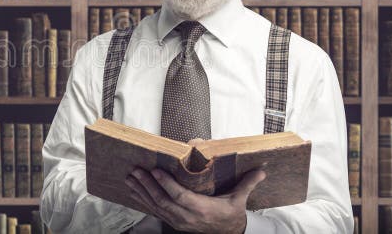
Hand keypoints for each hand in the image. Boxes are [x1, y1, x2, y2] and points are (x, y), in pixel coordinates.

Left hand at [125, 167, 266, 233]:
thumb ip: (247, 183)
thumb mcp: (239, 199)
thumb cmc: (231, 214)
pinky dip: (143, 200)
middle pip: (163, 201)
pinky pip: (155, 211)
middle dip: (147, 186)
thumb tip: (261, 169)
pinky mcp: (173, 222)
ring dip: (141, 192)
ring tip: (129, 178)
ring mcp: (178, 221)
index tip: (155, 171)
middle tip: (135, 171)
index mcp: (202, 209)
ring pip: (155, 207)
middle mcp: (187, 217)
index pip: (180, 196)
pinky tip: (134, 190)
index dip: (166, 184)